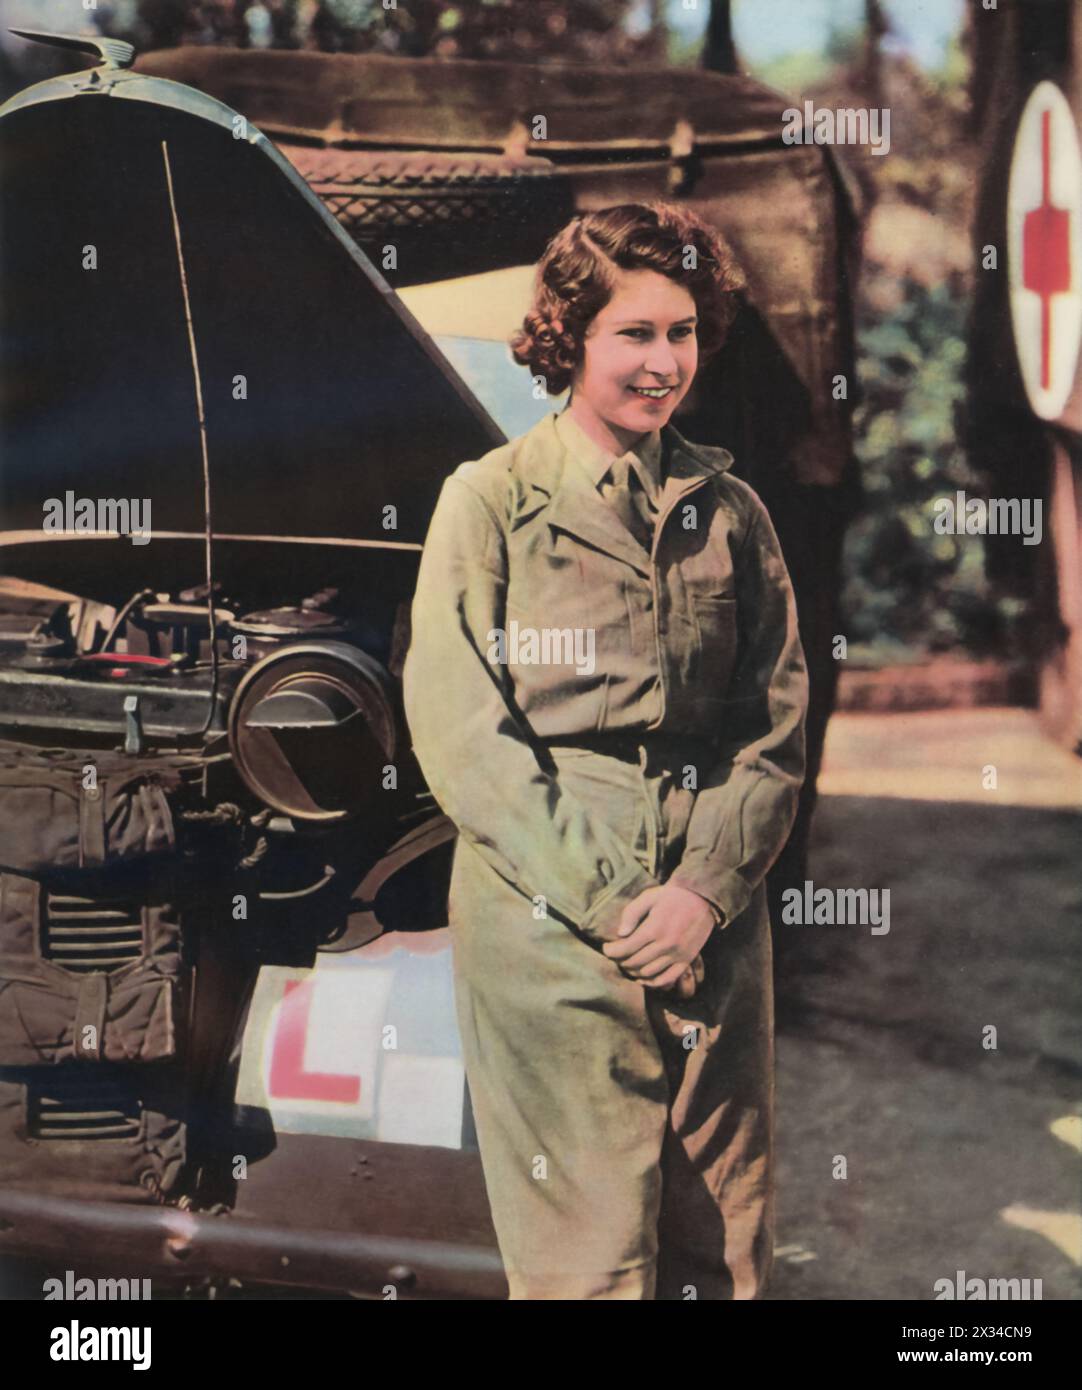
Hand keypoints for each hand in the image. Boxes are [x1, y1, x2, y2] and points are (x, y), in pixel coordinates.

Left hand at [602, 882, 717, 992]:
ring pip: (648, 973)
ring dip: (634, 972)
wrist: (703, 898)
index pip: (626, 948)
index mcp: (654, 928)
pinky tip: (643, 977)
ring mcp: (678, 954)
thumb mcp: (649, 896)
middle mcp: (666, 944)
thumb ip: (632, 913)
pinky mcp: (687, 960)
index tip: (606, 949)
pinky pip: (667, 979)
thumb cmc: (672, 895)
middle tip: (616, 956)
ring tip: (627, 964)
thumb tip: (620, 933)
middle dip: (620, 961)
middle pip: (635, 962)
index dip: (612, 951)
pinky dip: (652, 983)